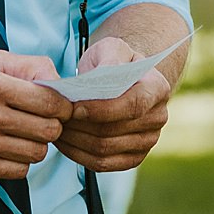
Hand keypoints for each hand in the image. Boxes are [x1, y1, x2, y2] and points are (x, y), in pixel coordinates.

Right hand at [0, 51, 72, 179]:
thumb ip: (28, 66)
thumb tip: (60, 81)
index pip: (51, 102)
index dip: (63, 106)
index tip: (59, 107)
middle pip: (49, 131)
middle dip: (52, 126)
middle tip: (40, 120)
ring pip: (37, 154)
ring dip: (35, 144)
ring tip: (21, 133)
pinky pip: (18, 171)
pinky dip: (19, 161)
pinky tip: (7, 147)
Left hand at [57, 40, 171, 173]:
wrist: (121, 79)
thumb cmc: (113, 62)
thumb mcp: (111, 49)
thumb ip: (109, 59)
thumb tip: (101, 79)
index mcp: (158, 88)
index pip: (132, 106)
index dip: (101, 110)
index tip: (73, 107)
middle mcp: (158, 118)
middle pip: (114, 131)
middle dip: (80, 126)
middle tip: (55, 117)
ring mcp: (148, 141)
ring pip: (105, 150)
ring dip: (75, 141)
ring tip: (56, 127)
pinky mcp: (133, 158)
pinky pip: (102, 164)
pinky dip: (78, 155)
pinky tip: (64, 142)